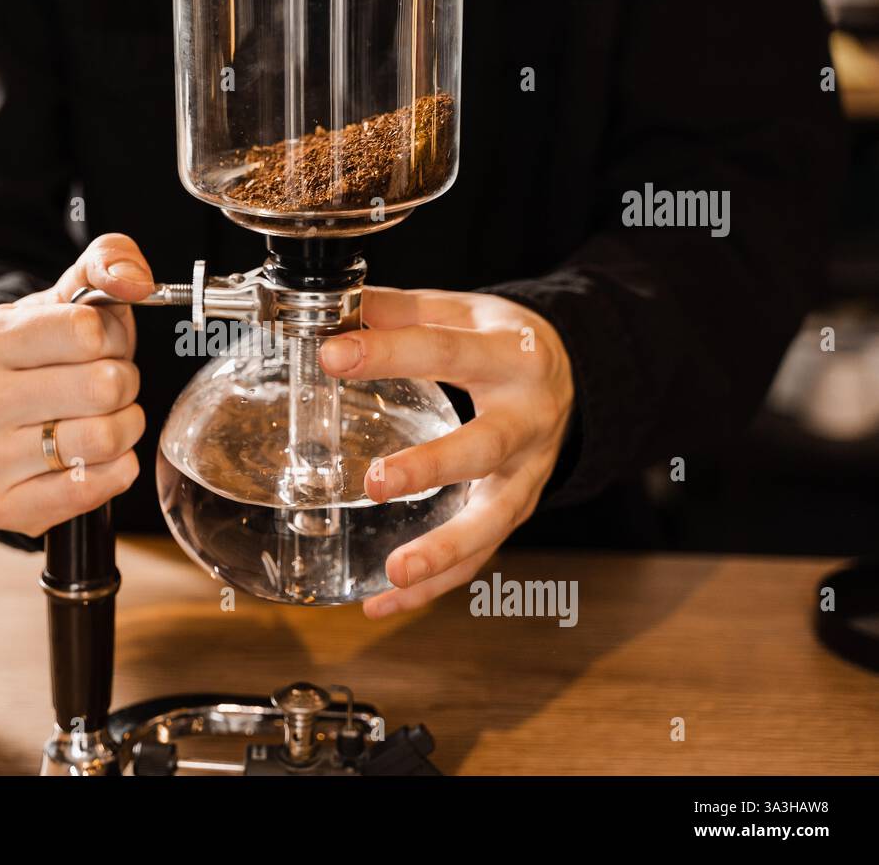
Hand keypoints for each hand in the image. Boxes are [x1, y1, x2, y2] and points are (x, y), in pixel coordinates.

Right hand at [0, 233, 152, 536]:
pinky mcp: (0, 506)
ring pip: (102, 439)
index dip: (113, 336)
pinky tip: (102, 459)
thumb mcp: (73, 296)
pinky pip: (88, 492)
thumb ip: (109, 263)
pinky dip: (114, 473)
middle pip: (103, 387)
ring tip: (107, 418)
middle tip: (108, 385)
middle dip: (124, 382)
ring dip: (125, 427)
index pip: (88, 331)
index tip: (99, 343)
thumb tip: (133, 280)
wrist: (11, 419)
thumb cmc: (48, 355)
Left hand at [318, 287, 574, 617]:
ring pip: (492, 520)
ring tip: (394, 572)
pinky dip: (433, 586)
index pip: (445, 351)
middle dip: (432, 468)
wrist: (575, 374)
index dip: (388, 352)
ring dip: (444, 551)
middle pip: (484, 447)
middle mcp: (527, 419)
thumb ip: (402, 311)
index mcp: (510, 356)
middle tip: (374, 482)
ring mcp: (528, 473)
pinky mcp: (518, 510)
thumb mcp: (464, 311)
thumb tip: (335, 306)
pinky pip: (479, 557)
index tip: (332, 354)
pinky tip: (382, 601)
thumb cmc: (504, 343)